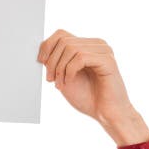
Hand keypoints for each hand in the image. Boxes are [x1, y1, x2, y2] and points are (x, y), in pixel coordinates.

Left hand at [37, 29, 148, 145]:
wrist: (106, 114)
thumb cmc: (87, 98)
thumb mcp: (64, 76)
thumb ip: (55, 62)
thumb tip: (40, 50)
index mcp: (86, 46)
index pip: (61, 34)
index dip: (47, 46)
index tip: (41, 63)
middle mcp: (96, 45)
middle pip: (64, 41)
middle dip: (52, 61)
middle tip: (51, 79)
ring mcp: (104, 51)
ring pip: (71, 48)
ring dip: (60, 68)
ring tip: (60, 84)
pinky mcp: (108, 60)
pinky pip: (81, 57)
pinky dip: (70, 71)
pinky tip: (69, 82)